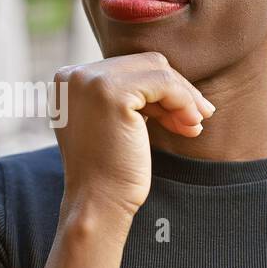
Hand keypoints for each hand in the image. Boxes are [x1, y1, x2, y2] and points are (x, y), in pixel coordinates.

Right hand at [52, 52, 213, 218]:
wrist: (97, 203)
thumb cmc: (109, 170)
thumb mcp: (111, 122)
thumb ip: (126, 95)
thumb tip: (173, 77)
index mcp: (69, 79)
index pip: (128, 67)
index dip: (160, 90)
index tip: (181, 116)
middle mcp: (74, 74)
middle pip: (144, 64)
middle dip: (176, 90)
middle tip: (197, 118)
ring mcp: (90, 80)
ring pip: (157, 70)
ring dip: (184, 97)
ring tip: (195, 125)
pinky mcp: (111, 92)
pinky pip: (164, 83)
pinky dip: (183, 101)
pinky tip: (190, 125)